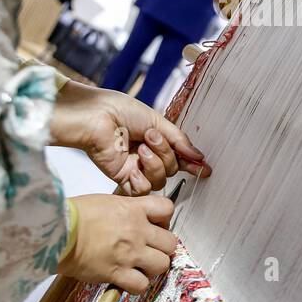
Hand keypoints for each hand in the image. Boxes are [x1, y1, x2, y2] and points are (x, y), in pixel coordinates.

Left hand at [49, 80, 209, 192]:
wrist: (97, 117)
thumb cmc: (121, 111)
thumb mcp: (157, 121)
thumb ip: (179, 140)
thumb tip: (199, 156)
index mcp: (156, 141)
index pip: (179, 157)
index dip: (192, 164)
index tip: (204, 169)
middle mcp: (147, 157)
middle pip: (172, 169)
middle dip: (166, 153)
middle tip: (150, 137)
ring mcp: (136, 169)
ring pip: (160, 180)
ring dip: (154, 163)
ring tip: (139, 148)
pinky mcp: (123, 179)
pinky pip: (142, 189)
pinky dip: (141, 178)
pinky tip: (133, 165)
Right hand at [57, 193, 176, 293]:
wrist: (57, 231)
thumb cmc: (73, 214)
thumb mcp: (104, 202)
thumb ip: (124, 210)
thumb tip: (129, 219)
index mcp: (133, 209)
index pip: (167, 209)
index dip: (164, 219)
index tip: (154, 225)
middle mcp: (137, 231)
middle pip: (170, 242)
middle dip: (162, 247)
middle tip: (148, 250)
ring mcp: (130, 253)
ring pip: (162, 265)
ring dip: (152, 267)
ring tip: (139, 266)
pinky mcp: (118, 273)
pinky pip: (141, 285)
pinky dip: (136, 285)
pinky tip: (125, 280)